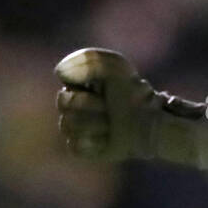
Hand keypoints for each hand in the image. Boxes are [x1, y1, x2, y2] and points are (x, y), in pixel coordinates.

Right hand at [54, 47, 207, 170]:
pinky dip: (93, 142)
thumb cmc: (133, 94)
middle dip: (93, 107)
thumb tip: (58, 72)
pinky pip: (74, 146)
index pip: (65, 88)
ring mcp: (75, 128)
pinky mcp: (81, 148)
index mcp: (78, 86)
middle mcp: (73, 107)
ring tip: (113, 124)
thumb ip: (87, 59)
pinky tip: (107, 139)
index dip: (85, 91)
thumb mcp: (115, 67)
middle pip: (65, 106)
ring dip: (96, 124)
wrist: (148, 123)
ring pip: (69, 126)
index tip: (105, 90)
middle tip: (112, 109)